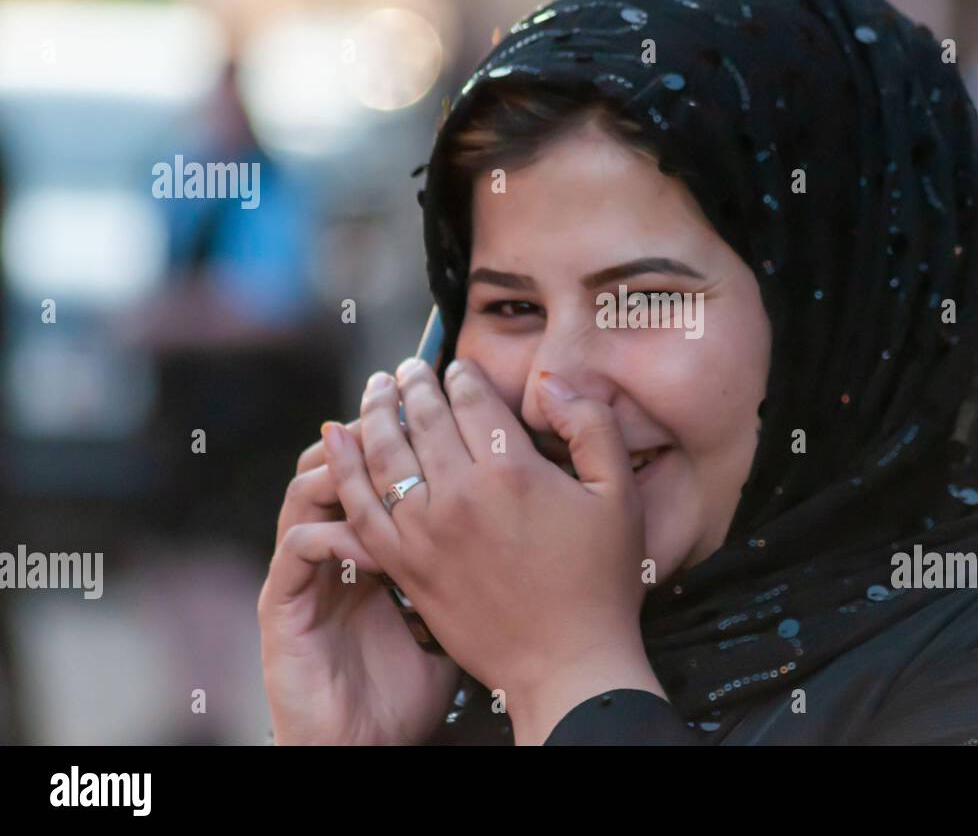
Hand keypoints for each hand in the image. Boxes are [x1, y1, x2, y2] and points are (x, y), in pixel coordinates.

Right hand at [257, 436, 461, 744]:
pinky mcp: (283, 604)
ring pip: (307, 489)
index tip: (448, 410)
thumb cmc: (410, 682)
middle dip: (377, 427)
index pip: (378, 460)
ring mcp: (303, 571)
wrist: (363, 743)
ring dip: (346, 467)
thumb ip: (463, 556)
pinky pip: (300, 546)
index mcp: (368, 539)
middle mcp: (331, 544)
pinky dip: (335, 533)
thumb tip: (519, 510)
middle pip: (339, 456)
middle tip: (413, 414)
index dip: (408, 428)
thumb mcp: (448, 607)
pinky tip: (372, 541)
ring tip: (388, 463)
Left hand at [320, 356, 664, 744]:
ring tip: (374, 389)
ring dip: (374, 413)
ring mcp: (425, 532)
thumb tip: (553, 384)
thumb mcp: (619, 494)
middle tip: (408, 368)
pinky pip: (360, 507)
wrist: (567, 663)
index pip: (471, 400)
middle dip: (413, 384)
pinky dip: (343, 469)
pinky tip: (335, 441)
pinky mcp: (406, 566)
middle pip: (422, 419)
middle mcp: (459, 495)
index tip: (460, 367)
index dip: (463, 375)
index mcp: (510, 471)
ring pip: (383, 454)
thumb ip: (592, 426)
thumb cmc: (600, 580)